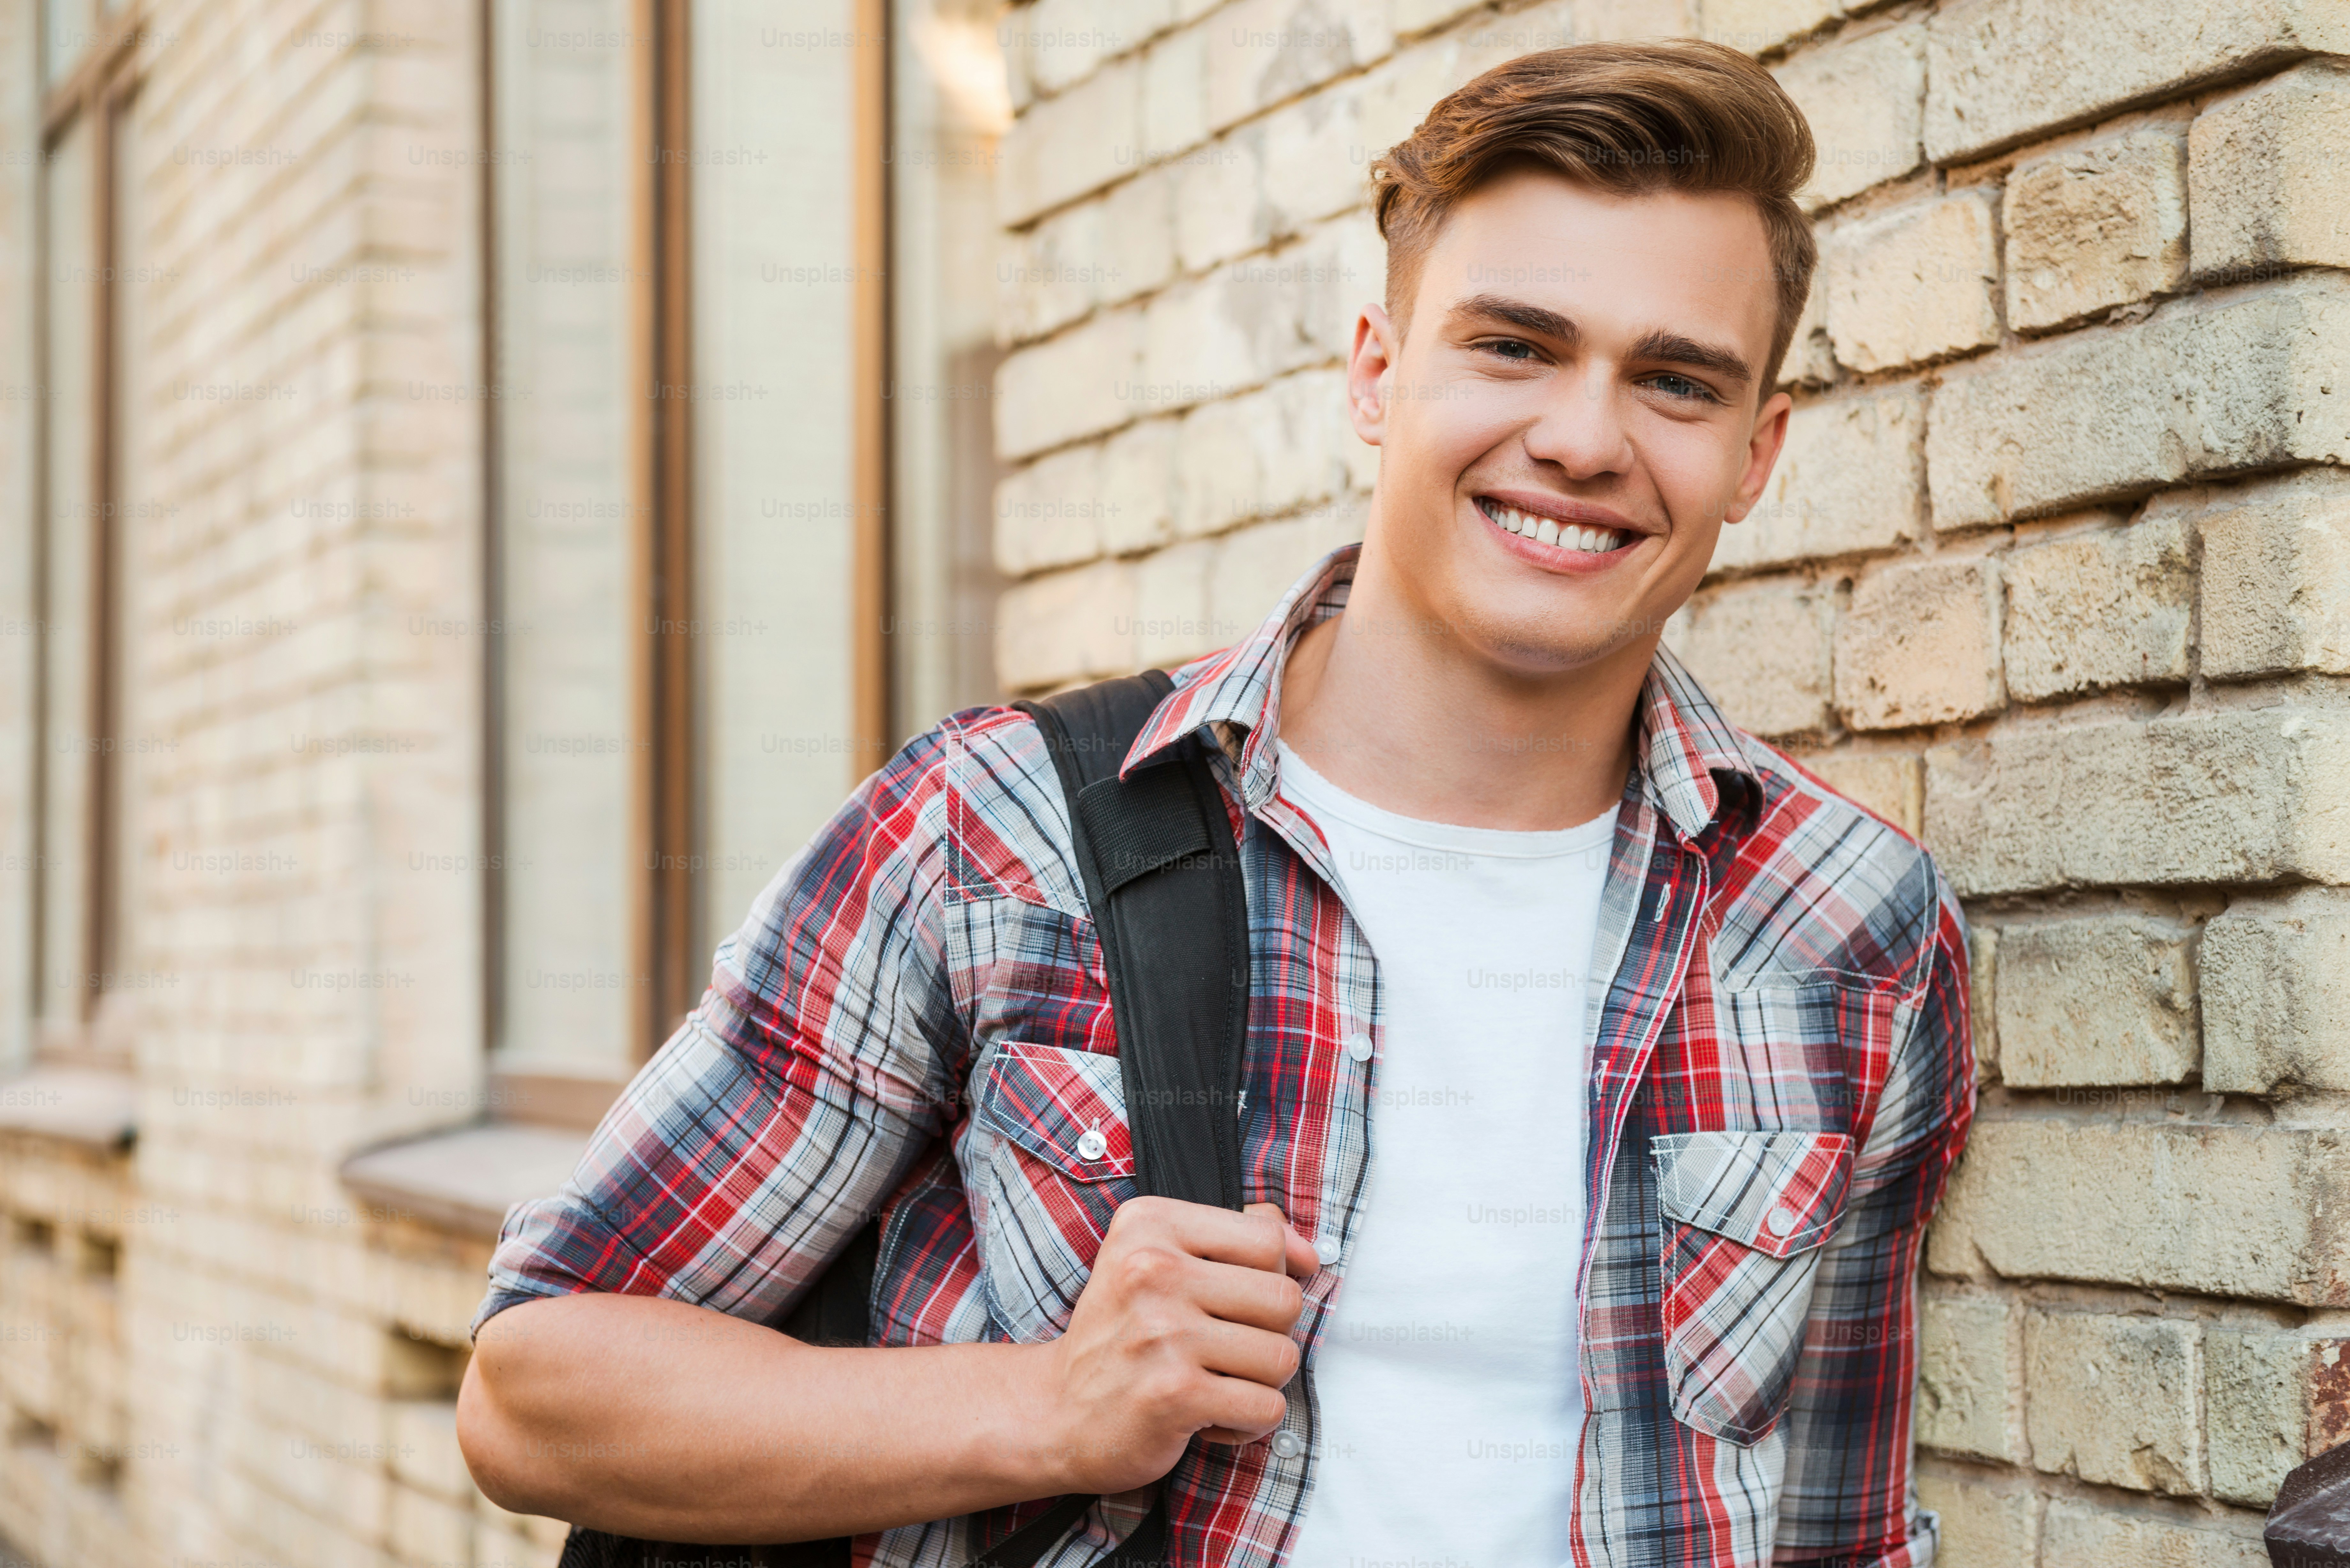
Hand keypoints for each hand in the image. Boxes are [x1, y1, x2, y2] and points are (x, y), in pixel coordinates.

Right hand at [1025, 1198, 1319, 1494]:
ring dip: (1259, 1381)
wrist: (1056, 1410)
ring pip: (1283, 1356)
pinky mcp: (1174, 1394)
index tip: (1242, 1300)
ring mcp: (1163, 1333)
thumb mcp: (1159, 1259)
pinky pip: (1267, 1408)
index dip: (1272, 1274)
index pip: (1266, 1237)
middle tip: (1224, 1348)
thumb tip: (1306, 1251)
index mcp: (1150, 1224)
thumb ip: (1234, 1238)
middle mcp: (1153, 1270)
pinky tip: (1208, 1416)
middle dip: (1268, 1334)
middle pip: (1284, 1298)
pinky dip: (1248, 1423)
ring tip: (1215, 1381)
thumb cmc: (1121, 1335)